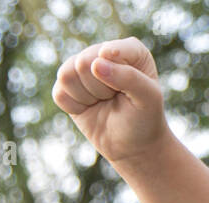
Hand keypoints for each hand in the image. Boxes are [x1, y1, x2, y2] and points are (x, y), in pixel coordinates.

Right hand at [52, 37, 167, 165]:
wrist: (134, 145)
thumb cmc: (145, 118)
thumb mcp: (149, 99)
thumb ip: (129, 77)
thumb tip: (95, 64)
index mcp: (130, 50)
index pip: (109, 51)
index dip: (116, 74)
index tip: (127, 90)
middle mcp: (103, 53)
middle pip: (83, 63)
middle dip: (101, 89)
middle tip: (117, 99)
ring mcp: (82, 67)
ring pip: (67, 75)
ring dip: (88, 97)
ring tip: (105, 102)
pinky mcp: (67, 85)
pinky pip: (59, 93)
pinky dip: (76, 107)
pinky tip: (91, 108)